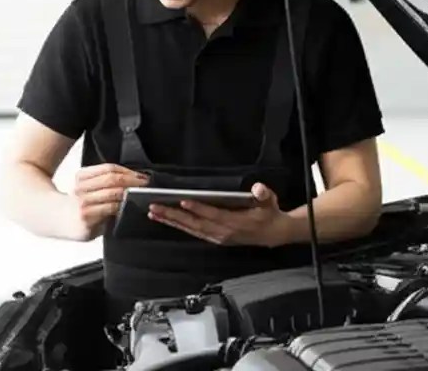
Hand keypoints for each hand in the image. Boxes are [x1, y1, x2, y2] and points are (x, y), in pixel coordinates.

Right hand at [70, 163, 149, 238]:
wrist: (56, 219)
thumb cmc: (77, 205)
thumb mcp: (85, 188)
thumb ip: (103, 183)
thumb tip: (132, 181)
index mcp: (81, 176)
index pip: (109, 169)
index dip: (128, 171)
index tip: (141, 176)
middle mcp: (80, 188)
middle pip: (112, 179)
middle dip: (133, 181)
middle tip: (145, 185)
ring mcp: (82, 204)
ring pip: (113, 194)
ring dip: (130, 194)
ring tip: (140, 195)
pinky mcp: (87, 219)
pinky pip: (110, 210)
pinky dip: (122, 207)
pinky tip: (128, 207)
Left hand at [148, 183, 294, 247]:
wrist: (273, 234)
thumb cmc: (268, 213)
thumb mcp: (270, 201)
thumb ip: (264, 194)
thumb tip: (258, 188)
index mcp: (236, 222)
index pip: (213, 215)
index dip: (198, 209)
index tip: (182, 201)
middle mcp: (224, 232)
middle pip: (195, 224)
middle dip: (174, 216)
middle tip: (155, 207)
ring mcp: (218, 237)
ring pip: (191, 229)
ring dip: (172, 222)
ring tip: (154, 213)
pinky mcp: (214, 238)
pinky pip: (193, 232)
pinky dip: (179, 226)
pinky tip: (166, 220)